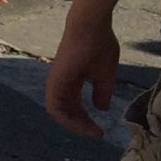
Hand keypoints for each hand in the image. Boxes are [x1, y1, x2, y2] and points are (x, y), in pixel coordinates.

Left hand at [45, 12, 121, 137]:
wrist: (91, 27)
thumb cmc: (99, 45)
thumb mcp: (105, 74)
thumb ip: (102, 92)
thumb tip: (101, 109)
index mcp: (71, 82)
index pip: (74, 107)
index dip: (86, 121)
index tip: (101, 131)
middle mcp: (60, 84)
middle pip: (67, 112)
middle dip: (82, 125)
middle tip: (97, 133)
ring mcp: (55, 83)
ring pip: (58, 113)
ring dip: (75, 125)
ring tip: (92, 132)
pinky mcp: (54, 81)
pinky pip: (55, 107)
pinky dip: (67, 119)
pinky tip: (82, 124)